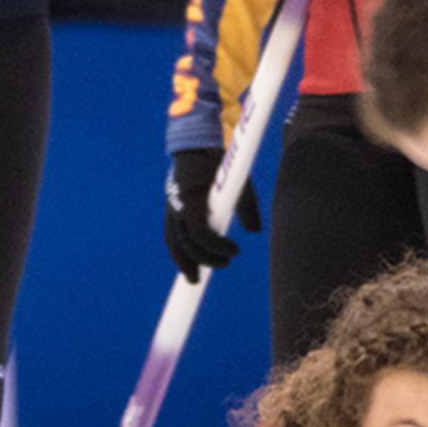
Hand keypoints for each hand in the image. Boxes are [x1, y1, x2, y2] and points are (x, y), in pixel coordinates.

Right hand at [163, 147, 260, 282]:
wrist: (194, 147)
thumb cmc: (218, 164)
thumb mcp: (238, 182)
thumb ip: (247, 207)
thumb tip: (256, 231)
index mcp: (192, 198)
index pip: (200, 233)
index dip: (216, 247)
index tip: (235, 252)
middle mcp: (177, 205)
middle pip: (187, 243)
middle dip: (205, 259)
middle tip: (226, 264)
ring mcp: (171, 208)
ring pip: (174, 242)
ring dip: (184, 263)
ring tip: (194, 280)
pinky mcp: (171, 210)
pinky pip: (172, 236)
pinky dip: (179, 253)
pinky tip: (188, 266)